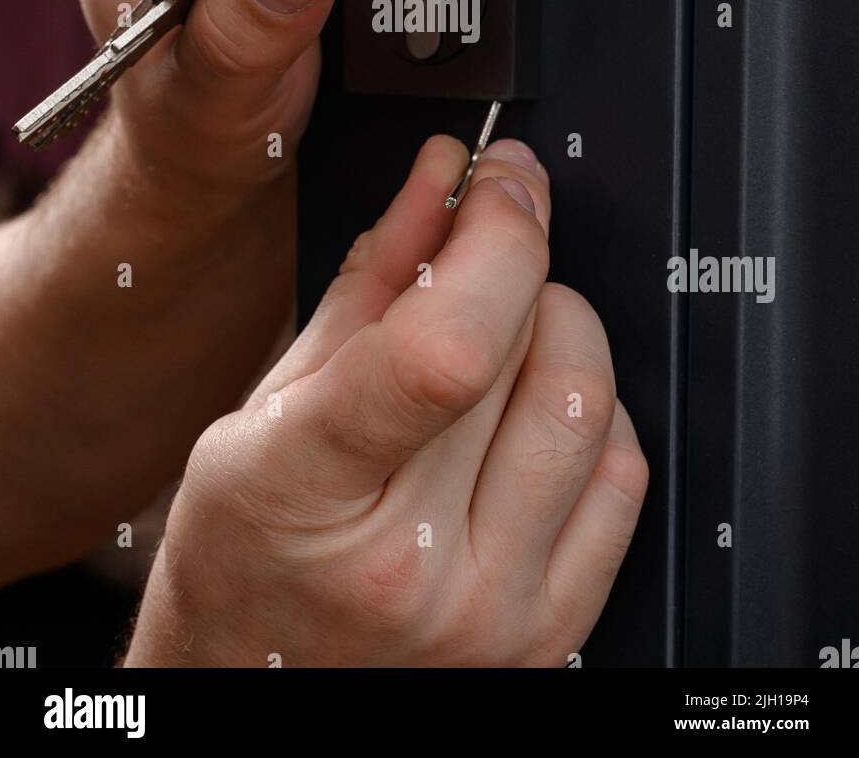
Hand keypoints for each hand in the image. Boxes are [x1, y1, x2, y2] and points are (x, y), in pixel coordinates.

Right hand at [126, 138, 647, 667]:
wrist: (258, 686)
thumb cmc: (246, 555)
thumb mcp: (266, 404)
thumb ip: (368, 285)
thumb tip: (442, 183)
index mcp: (308, 492)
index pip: (441, 351)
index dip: (492, 241)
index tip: (495, 189)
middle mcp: (411, 567)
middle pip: (520, 355)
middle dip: (517, 255)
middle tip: (488, 230)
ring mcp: (493, 610)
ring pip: (587, 404)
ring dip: (558, 325)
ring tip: (502, 328)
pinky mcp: (552, 632)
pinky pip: (623, 475)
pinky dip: (591, 409)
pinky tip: (533, 406)